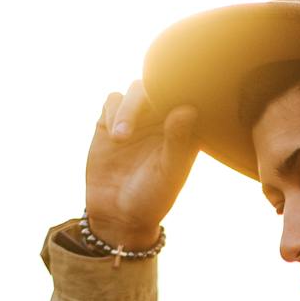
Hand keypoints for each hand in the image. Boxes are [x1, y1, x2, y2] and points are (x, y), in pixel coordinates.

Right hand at [85, 85, 199, 248]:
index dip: (184, 88)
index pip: (189, 95)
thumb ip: (178, 142)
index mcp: (184, 129)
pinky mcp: (111, 121)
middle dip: (150, 95)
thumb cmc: (152, 199)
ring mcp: (136, 119)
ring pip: (135, 90)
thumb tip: (187, 108)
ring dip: (128, 108)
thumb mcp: (169, 174)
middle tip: (144, 114)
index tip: (177, 99)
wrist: (118, 215)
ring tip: (121, 138)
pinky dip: (113, 111)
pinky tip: (113, 136)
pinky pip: (112, 100)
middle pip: (160, 85)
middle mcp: (161, 119)